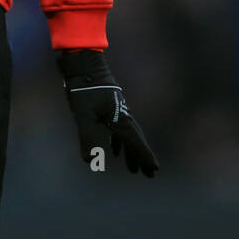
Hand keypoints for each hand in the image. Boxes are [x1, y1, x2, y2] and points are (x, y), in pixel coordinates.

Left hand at [58, 49, 158, 176]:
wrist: (83, 63)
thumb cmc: (84, 88)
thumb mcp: (83, 115)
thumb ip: (89, 137)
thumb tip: (91, 160)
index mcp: (121, 120)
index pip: (136, 143)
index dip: (145, 157)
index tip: (154, 171)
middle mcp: (124, 116)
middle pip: (136, 141)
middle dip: (141, 157)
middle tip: (148, 174)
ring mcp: (117, 110)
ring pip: (128, 135)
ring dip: (130, 151)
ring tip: (132, 168)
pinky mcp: (109, 106)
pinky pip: (119, 128)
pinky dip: (119, 141)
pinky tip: (113, 149)